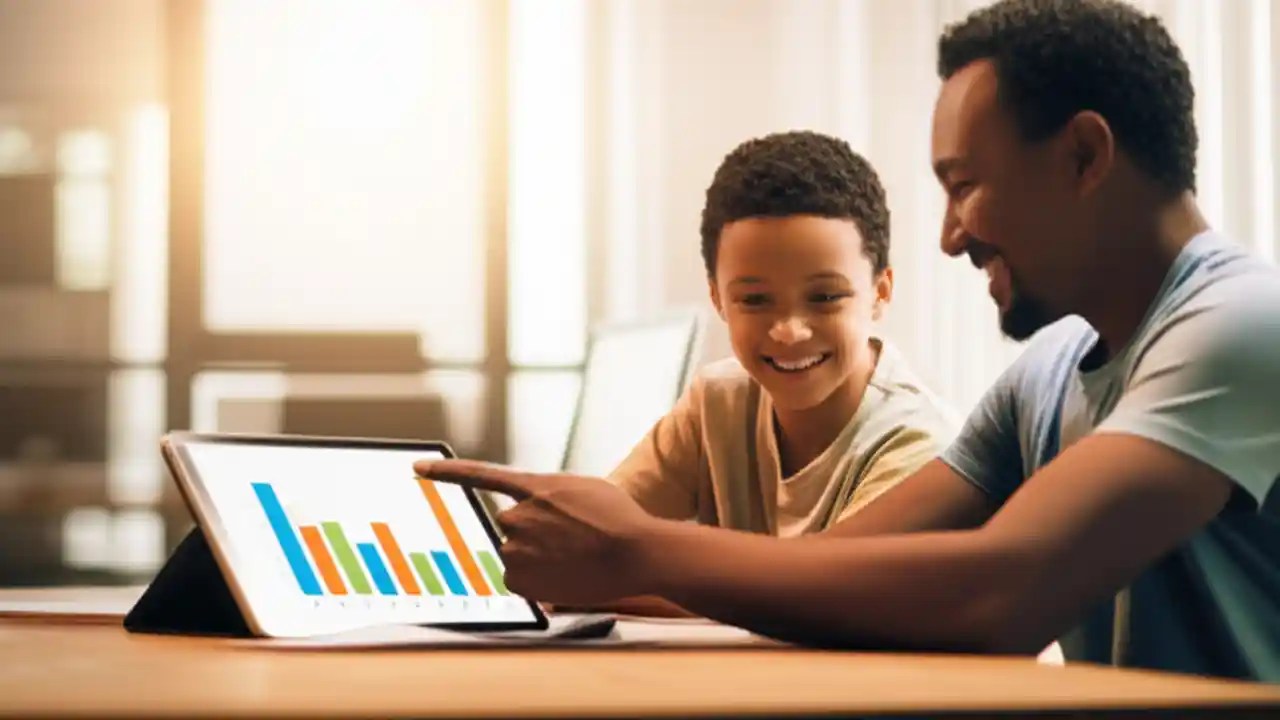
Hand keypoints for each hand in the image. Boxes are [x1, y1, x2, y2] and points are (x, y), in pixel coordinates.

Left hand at [413, 459, 661, 604]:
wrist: (634, 551)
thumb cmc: (620, 521)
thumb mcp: (586, 491)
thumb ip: (553, 497)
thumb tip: (543, 512)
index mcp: (535, 487)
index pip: (481, 476)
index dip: (446, 473)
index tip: (416, 468)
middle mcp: (517, 514)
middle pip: (511, 526)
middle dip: (532, 534)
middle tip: (567, 542)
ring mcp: (515, 546)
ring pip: (516, 554)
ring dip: (536, 557)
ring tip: (573, 559)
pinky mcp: (517, 576)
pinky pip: (519, 579)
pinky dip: (536, 580)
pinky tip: (564, 575)